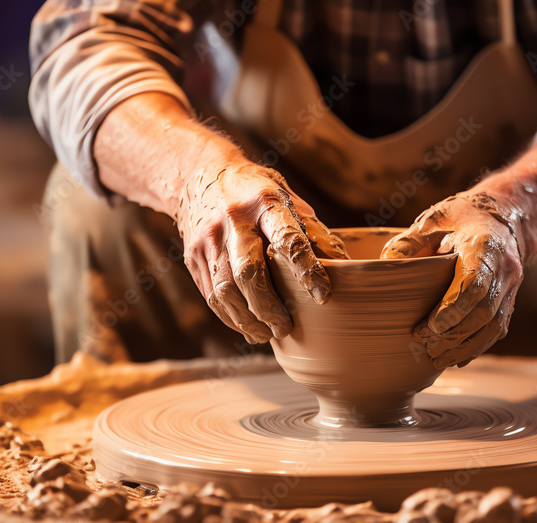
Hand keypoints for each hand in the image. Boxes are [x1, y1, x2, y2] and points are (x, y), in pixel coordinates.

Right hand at [177, 159, 348, 343]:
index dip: (307, 270)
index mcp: (264, 202)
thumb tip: (343, 265)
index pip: (287, 239)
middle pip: (248, 273)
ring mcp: (208, 240)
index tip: (323, 296)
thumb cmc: (254, 190)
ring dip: (248, 320)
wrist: (198, 173)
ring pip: (226, 290)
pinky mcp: (193, 256)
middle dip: (269, 307)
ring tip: (268, 334)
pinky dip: (231, 317)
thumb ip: (309, 228)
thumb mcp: (285, 195)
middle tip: (286, 327)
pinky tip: (248, 327)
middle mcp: (233, 221)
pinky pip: (211, 296)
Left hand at [381, 193, 525, 367]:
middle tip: (424, 346)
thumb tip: (386, 262)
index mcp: (486, 246)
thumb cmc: (467, 216)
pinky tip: (456, 358)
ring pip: (493, 326)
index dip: (455, 308)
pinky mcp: (509, 300)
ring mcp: (511, 287)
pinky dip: (477, 346)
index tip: (431, 326)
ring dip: (465, 346)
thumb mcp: (438, 216)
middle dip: (455, 334)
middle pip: (484, 312)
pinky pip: (497, 330)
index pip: (475, 283)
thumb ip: (413, 239)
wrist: (508, 217)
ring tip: (435, 359)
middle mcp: (505, 270)